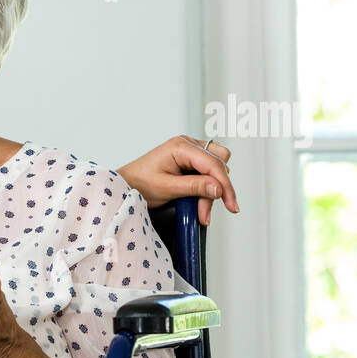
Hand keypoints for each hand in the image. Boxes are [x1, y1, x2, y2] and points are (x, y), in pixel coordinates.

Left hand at [117, 135, 238, 225]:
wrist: (125, 185)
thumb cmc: (139, 183)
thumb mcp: (167, 188)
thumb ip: (194, 187)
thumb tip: (218, 188)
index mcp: (180, 146)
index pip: (213, 164)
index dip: (225, 186)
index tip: (231, 204)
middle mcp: (187, 145)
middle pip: (219, 164)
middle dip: (217, 189)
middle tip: (207, 212)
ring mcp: (189, 152)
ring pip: (216, 168)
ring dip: (213, 190)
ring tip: (200, 210)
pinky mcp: (189, 161)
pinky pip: (208, 171)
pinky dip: (207, 188)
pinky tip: (199, 202)